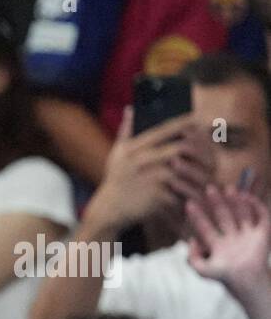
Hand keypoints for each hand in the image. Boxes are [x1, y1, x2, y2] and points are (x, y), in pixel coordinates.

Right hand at [88, 110, 209, 233]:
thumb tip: (131, 108)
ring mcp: (147, 178)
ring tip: (209, 174)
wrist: (109, 209)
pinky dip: (188, 192)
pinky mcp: (153, 196)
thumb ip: (126, 131)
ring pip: (183, 171)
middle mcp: (139, 161)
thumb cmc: (117, 179)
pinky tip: (197, 192)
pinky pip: (179, 191)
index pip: (163, 130)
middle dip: (199, 150)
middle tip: (210, 152)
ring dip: (199, 173)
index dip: (182, 123)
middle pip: (180, 148)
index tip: (196, 119)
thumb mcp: (117, 154)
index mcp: (132, 148)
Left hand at [186, 183, 270, 294]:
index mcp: (218, 245)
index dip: (197, 216)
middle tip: (209, 189)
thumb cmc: (224, 277)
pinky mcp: (262, 233)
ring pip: (240, 213)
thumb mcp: (202, 270)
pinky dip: (255, 205)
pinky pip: (260, 215)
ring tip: (228, 188)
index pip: (205, 227)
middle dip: (216, 202)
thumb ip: (192, 258)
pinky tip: (246, 197)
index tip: (188, 204)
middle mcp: (232, 237)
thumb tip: (190, 240)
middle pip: (223, 216)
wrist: (247, 281)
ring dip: (235, 201)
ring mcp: (247, 234)